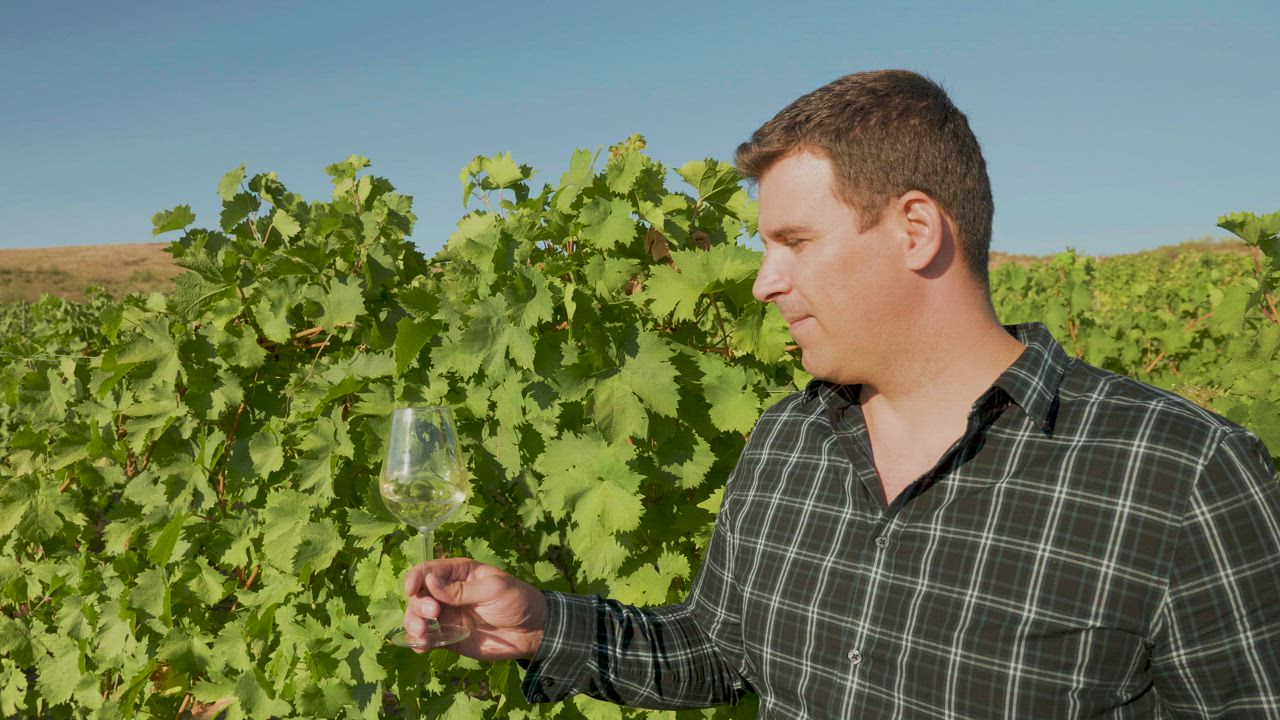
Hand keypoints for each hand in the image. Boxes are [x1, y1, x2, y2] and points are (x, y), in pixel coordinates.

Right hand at [403, 557, 546, 659]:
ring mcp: (448, 615)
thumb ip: (462, 590)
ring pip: (418, 616)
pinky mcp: (449, 637)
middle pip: (419, 594)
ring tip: (422, 633)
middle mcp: (448, 593)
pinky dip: (419, 641)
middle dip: (419, 604)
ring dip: (413, 623)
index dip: (416, 577)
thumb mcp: (494, 589)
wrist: (533, 632)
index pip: (430, 570)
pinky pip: (428, 638)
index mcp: (460, 573)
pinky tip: (421, 646)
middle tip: (433, 615)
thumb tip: (430, 583)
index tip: (411, 589)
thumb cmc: (517, 601)